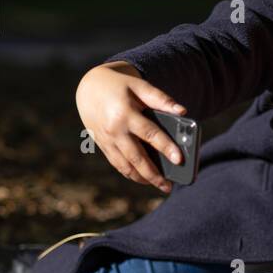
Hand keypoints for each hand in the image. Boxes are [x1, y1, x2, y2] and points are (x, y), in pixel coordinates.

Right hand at [75, 61, 186, 192]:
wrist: (89, 88)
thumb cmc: (120, 86)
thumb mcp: (140, 86)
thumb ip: (161, 99)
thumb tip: (183, 111)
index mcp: (125, 114)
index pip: (150, 134)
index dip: (166, 147)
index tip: (179, 159)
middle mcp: (114, 130)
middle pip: (136, 157)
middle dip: (153, 174)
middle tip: (169, 186)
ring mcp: (107, 140)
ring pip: (125, 166)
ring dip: (142, 178)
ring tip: (160, 185)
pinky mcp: (103, 146)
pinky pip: (117, 164)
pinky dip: (130, 174)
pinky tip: (143, 178)